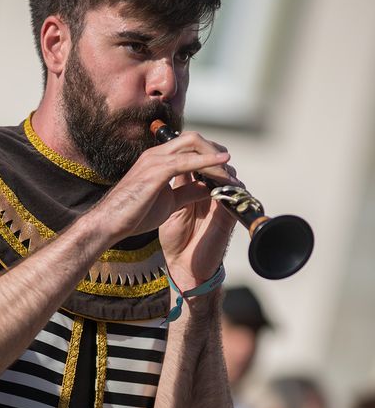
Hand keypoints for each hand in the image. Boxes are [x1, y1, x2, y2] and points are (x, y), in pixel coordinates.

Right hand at [96, 131, 234, 250]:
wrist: (110, 224)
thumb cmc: (134, 215)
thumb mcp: (169, 202)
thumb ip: (188, 191)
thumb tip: (208, 187)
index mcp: (157, 159)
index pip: (189, 146)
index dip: (209, 154)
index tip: (225, 170)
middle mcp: (157, 154)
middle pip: (194, 140)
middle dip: (216, 151)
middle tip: (231, 170)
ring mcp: (155, 160)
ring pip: (194, 146)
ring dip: (216, 159)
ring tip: (231, 174)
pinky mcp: (156, 171)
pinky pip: (187, 161)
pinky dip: (208, 163)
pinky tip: (223, 168)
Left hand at [158, 135, 240, 288]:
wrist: (182, 266)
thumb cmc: (176, 240)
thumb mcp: (173, 206)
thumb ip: (177, 185)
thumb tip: (174, 159)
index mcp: (199, 190)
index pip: (201, 162)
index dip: (194, 151)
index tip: (178, 142)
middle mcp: (213, 194)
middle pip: (218, 163)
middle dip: (207, 152)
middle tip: (191, 148)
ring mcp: (222, 204)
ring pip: (229, 175)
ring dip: (216, 166)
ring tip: (203, 160)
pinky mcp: (228, 216)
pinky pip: (234, 194)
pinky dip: (225, 184)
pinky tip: (212, 177)